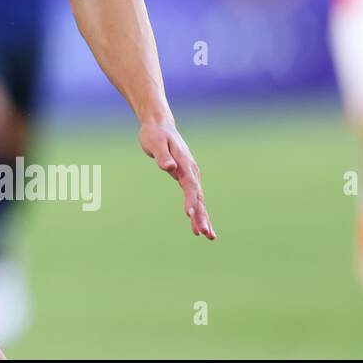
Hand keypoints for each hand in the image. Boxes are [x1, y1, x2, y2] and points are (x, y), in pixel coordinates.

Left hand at [139, 121, 215, 238]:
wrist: (160, 126)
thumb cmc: (155, 134)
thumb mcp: (155, 143)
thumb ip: (162, 156)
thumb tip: (170, 168)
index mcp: (185, 163)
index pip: (189, 185)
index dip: (190, 200)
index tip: (189, 215)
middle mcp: (192, 171)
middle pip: (198, 196)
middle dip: (202, 216)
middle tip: (205, 234)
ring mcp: (192, 175)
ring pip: (199, 200)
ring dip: (203, 218)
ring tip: (207, 236)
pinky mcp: (187, 178)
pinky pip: (194, 198)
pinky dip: (197, 212)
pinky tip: (198, 226)